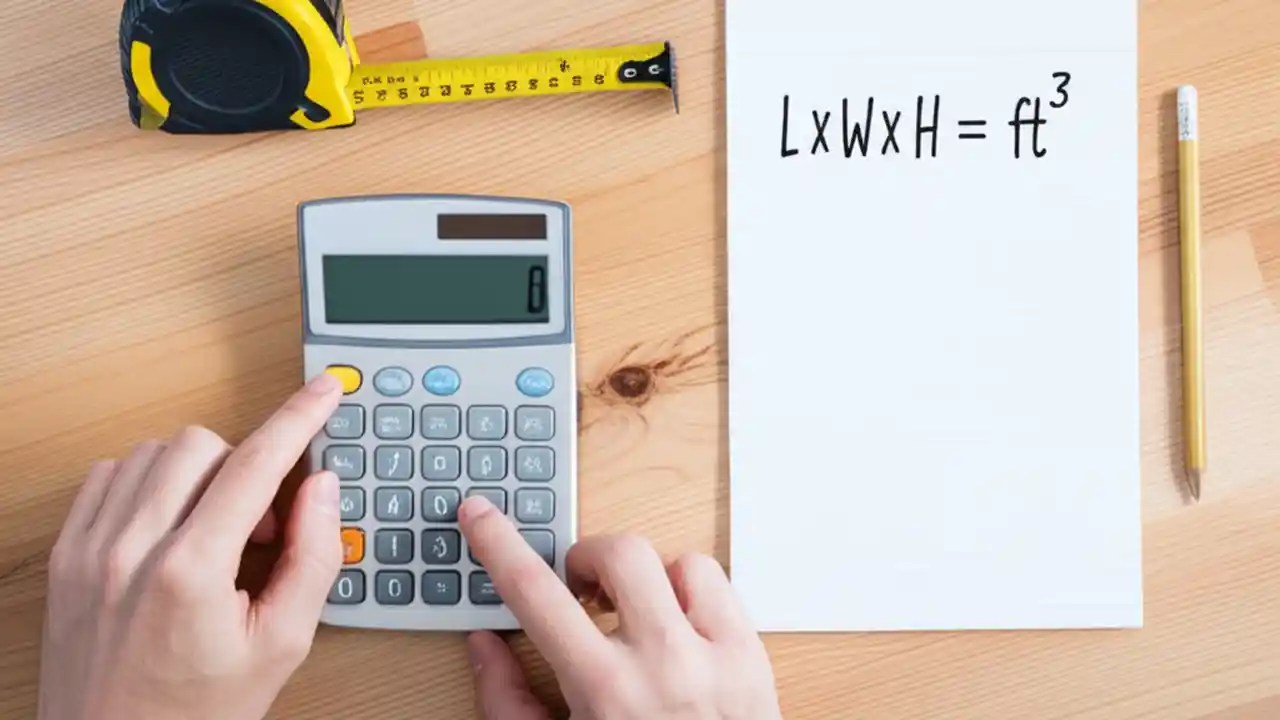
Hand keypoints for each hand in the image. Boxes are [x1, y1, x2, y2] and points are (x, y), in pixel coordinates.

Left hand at [38, 373, 344, 719]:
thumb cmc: (196, 713)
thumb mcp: (282, 646)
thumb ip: (314, 559)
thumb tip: (323, 490)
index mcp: (191, 572)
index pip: (257, 464)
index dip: (299, 417)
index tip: (325, 390)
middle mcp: (131, 550)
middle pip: (202, 446)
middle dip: (245, 468)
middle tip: (261, 525)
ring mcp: (89, 550)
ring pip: (154, 453)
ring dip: (198, 474)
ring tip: (214, 531)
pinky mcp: (65, 555)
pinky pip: (108, 475)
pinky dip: (148, 483)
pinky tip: (170, 524)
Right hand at [460, 498, 781, 718]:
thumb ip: (509, 702)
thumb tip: (484, 643)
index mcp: (606, 691)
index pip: (537, 593)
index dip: (500, 544)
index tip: (483, 514)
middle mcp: (667, 664)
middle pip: (620, 554)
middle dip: (589, 559)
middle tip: (579, 588)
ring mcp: (719, 657)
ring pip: (680, 562)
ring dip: (650, 581)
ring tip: (637, 620)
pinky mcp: (756, 659)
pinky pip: (722, 590)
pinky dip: (694, 599)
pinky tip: (678, 633)